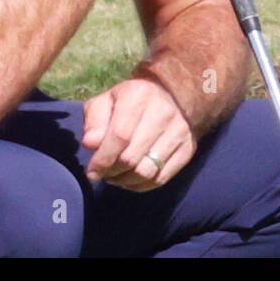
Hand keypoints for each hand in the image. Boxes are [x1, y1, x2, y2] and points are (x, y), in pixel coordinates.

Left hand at [81, 77, 197, 191]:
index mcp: (139, 95)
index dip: (102, 159)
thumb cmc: (130, 100)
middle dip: (112, 171)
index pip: (119, 136)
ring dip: (125, 181)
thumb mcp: (106, 101)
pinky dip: (141, 185)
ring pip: (146, 172)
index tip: (92, 171)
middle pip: (132, 157)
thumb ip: (94, 121)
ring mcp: (179, 132)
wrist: (169, 94)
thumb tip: (91, 144)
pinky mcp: (188, 149)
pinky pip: (160, 179)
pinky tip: (131, 179)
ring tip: (115, 176)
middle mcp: (163, 112)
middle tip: (103, 173)